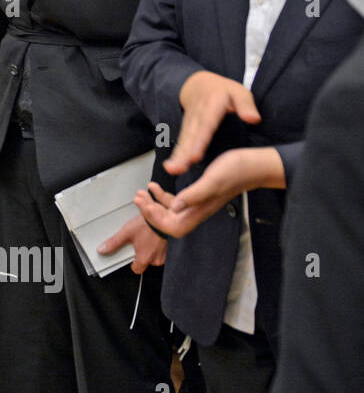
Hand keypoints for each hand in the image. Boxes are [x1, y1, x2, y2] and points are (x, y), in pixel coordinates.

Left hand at [97, 212, 167, 273]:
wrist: (161, 216)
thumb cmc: (146, 225)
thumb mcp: (126, 233)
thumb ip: (114, 243)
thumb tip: (103, 249)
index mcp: (144, 258)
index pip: (137, 269)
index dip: (132, 263)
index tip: (129, 257)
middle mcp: (156, 259)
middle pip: (145, 263)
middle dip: (141, 255)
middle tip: (137, 244)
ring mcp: (164, 254)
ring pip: (153, 257)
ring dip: (149, 250)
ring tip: (144, 239)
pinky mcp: (169, 247)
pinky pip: (160, 251)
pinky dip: (156, 246)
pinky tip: (151, 237)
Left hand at [137, 148, 285, 236]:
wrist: (255, 165)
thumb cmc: (237, 171)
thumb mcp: (212, 181)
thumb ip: (194, 195)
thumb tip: (176, 208)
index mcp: (200, 210)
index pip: (173, 227)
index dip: (156, 220)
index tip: (145, 205)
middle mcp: (199, 210)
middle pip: (169, 221)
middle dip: (150, 212)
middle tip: (137, 198)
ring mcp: (200, 203)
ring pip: (171, 211)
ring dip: (154, 203)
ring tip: (142, 193)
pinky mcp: (201, 193)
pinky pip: (178, 200)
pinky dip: (163, 195)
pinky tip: (155, 187)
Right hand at [167, 71, 261, 174]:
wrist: (198, 84)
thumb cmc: (223, 91)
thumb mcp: (239, 92)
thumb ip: (245, 105)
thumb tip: (253, 119)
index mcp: (212, 106)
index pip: (206, 125)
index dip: (200, 140)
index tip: (195, 156)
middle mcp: (197, 117)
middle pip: (191, 136)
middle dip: (184, 153)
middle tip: (176, 168)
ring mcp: (190, 123)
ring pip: (184, 140)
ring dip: (178, 156)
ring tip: (173, 169)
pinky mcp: (186, 130)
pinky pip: (182, 142)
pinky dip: (177, 154)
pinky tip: (173, 166)